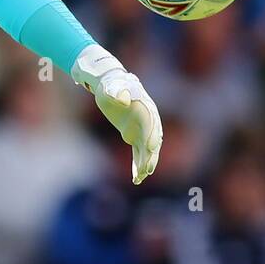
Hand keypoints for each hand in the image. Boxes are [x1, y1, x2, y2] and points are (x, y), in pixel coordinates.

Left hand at [71, 44, 161, 183]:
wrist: (111, 85)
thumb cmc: (113, 84)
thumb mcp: (113, 86)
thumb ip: (117, 92)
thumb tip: (121, 99)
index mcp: (146, 109)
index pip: (151, 125)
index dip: (152, 136)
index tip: (150, 148)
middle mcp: (148, 122)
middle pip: (152, 141)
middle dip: (150, 156)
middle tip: (146, 170)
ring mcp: (142, 130)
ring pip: (147, 151)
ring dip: (145, 165)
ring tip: (139, 179)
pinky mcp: (134, 136)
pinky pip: (138, 153)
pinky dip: (138, 165)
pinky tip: (136, 179)